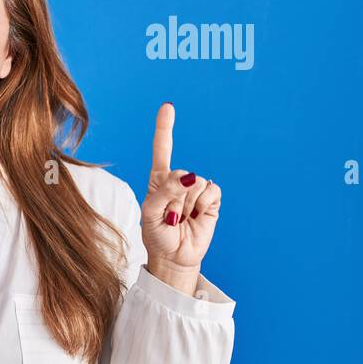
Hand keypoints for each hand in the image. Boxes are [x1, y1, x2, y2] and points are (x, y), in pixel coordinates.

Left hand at [141, 102, 222, 291]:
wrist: (174, 256)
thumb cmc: (157, 235)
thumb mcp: (151, 214)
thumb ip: (165, 192)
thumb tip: (190, 176)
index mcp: (158, 180)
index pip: (163, 150)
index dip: (165, 128)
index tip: (168, 106)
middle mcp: (178, 181)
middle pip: (180, 172)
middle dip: (174, 195)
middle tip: (170, 215)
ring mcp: (196, 190)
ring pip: (196, 183)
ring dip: (187, 204)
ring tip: (182, 218)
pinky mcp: (211, 199)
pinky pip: (211, 191)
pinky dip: (203, 205)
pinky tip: (196, 216)